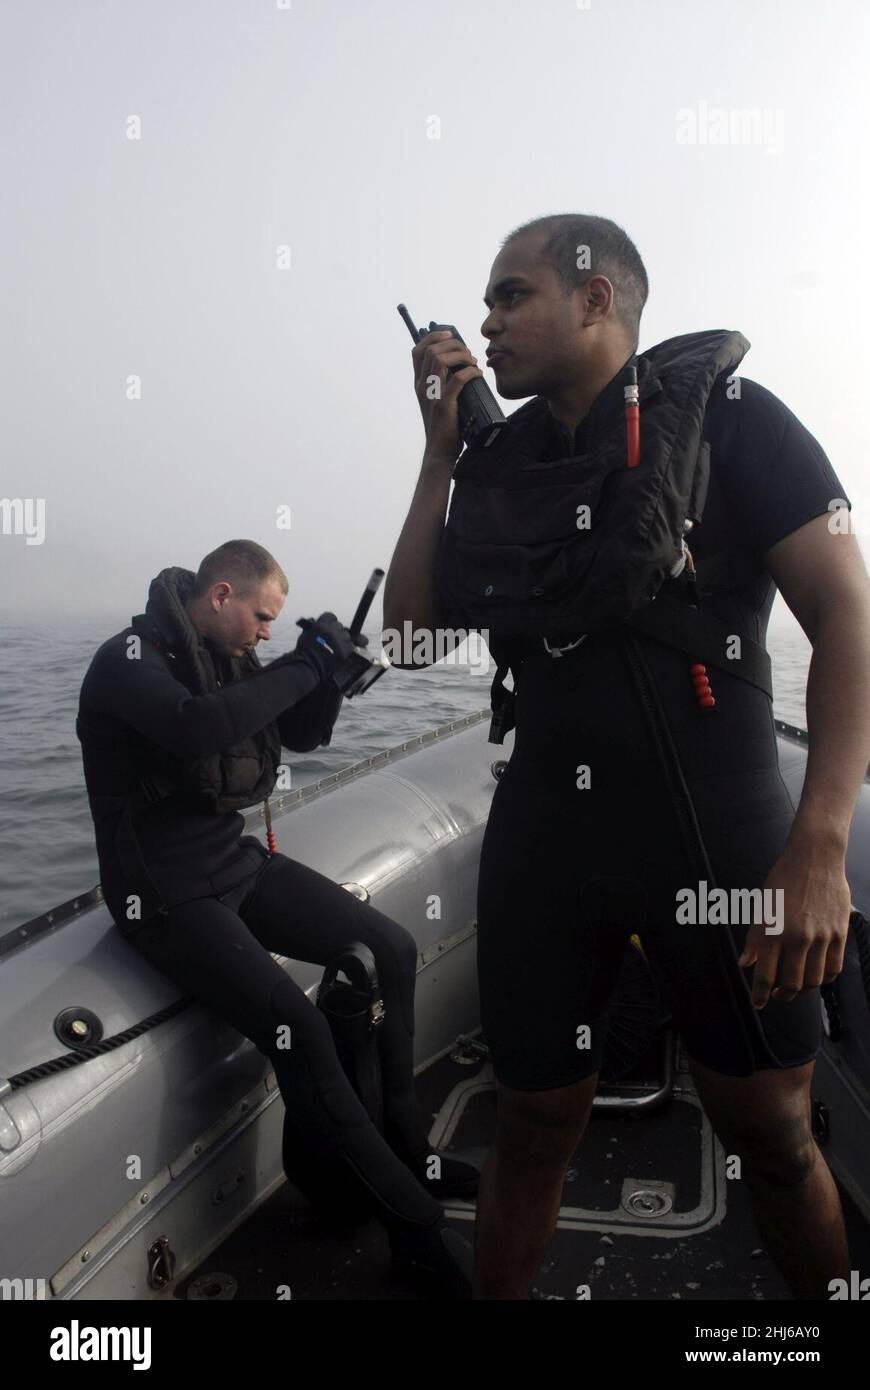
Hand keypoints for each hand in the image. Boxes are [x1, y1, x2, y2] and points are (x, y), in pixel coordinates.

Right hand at [295, 612, 358, 681]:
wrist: (307, 668)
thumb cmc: (304, 654)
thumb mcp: (304, 635)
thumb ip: (312, 627)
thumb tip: (315, 621)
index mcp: (320, 625)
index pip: (331, 616)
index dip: (331, 622)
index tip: (330, 626)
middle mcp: (331, 631)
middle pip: (340, 626)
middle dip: (337, 632)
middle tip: (332, 640)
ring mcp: (339, 641)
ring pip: (347, 636)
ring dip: (343, 641)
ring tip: (336, 649)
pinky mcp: (345, 651)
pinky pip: (352, 647)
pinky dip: (348, 650)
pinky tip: (342, 654)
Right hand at [412, 328, 483, 465]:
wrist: (440, 451)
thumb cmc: (444, 426)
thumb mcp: (438, 401)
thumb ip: (444, 384)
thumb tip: (462, 368)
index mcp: (419, 383)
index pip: (418, 350)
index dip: (434, 336)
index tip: (451, 335)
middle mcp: (422, 386)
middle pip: (432, 350)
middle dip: (453, 344)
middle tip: (468, 352)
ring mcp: (431, 395)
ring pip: (441, 360)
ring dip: (462, 355)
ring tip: (473, 362)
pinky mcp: (443, 405)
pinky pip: (457, 379)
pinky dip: (470, 372)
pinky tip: (477, 374)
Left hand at [737, 843, 850, 1007]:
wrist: (814, 858)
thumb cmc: (783, 880)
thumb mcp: (761, 907)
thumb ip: (754, 938)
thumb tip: (745, 963)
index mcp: (773, 931)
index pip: (765, 975)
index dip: (760, 994)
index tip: (757, 1003)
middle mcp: (797, 937)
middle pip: (792, 983)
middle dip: (782, 995)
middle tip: (777, 995)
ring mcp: (821, 937)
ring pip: (814, 980)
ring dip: (804, 990)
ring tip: (796, 987)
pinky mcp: (839, 933)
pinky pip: (834, 967)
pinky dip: (825, 979)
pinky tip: (816, 977)